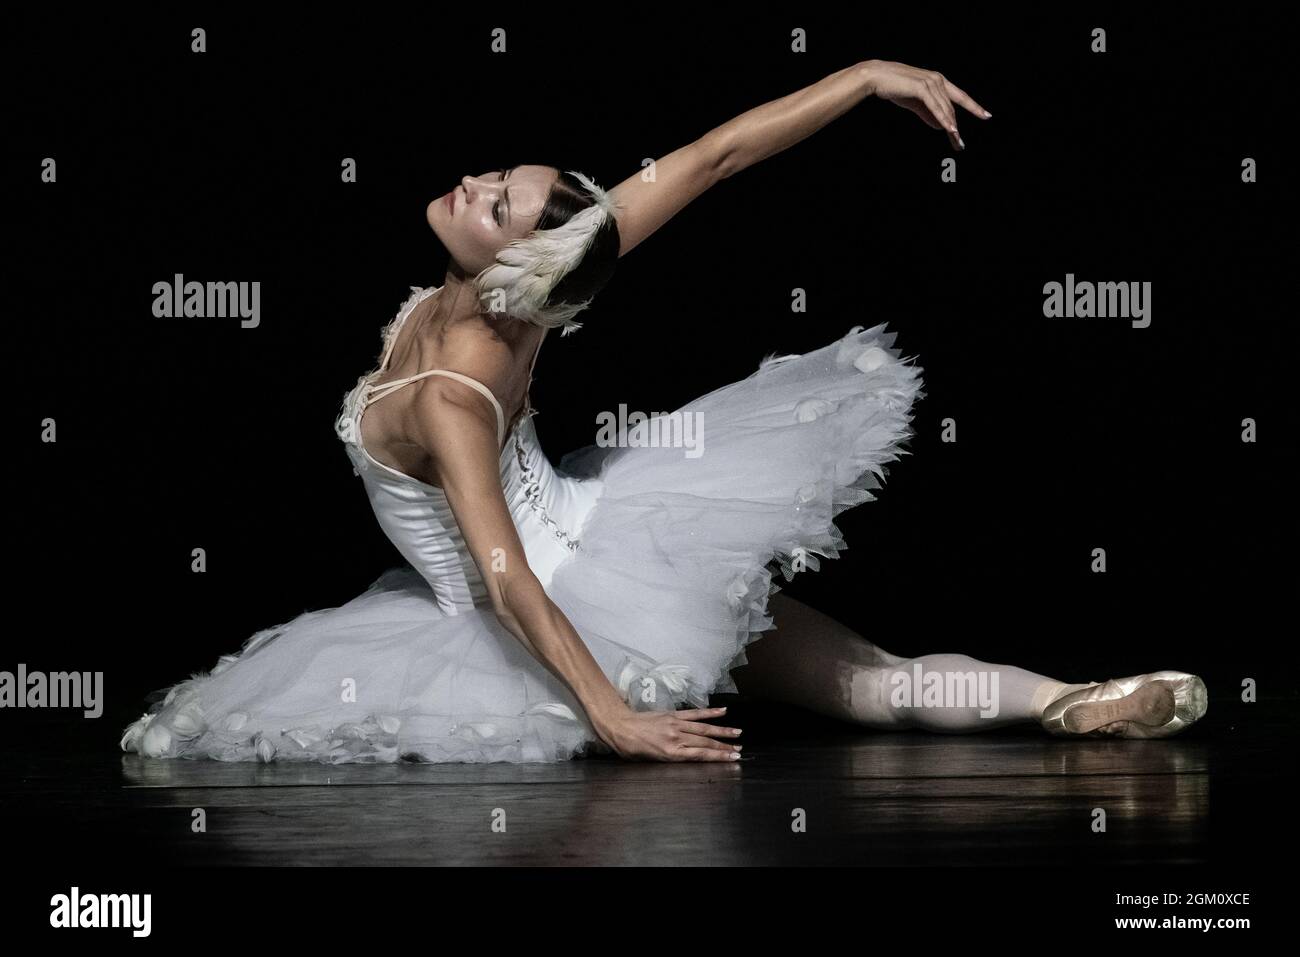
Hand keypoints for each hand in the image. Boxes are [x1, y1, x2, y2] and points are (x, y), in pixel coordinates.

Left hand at [595, 705, 743, 761]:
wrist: (618, 726)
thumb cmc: (630, 749)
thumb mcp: (649, 762)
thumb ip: (669, 760)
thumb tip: (687, 760)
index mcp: (671, 752)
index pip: (701, 755)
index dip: (719, 756)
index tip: (734, 758)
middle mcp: (676, 738)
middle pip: (706, 743)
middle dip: (725, 747)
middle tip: (740, 750)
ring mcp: (676, 724)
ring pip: (704, 729)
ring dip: (722, 731)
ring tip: (738, 733)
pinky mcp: (673, 714)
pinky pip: (694, 714)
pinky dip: (709, 713)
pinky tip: (722, 712)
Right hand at [862, 59, 990, 149]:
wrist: (877, 76)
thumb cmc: (895, 87)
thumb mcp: (915, 103)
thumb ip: (929, 114)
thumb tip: (942, 127)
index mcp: (938, 81)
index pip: (959, 97)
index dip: (973, 106)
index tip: (986, 115)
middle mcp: (938, 80)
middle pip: (952, 108)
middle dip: (956, 128)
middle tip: (960, 145)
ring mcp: (931, 83)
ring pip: (945, 109)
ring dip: (952, 127)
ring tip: (957, 142)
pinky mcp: (922, 88)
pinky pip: (936, 107)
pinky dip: (944, 119)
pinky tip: (951, 129)